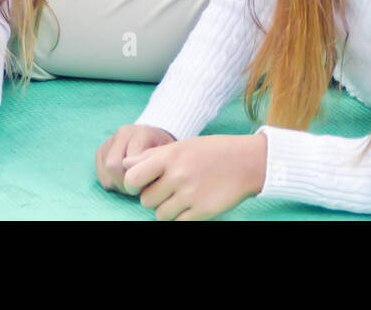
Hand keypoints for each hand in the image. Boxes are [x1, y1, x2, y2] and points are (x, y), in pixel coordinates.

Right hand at [95, 125, 176, 194]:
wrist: (153, 138)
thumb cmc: (162, 151)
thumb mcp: (167, 156)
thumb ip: (158, 166)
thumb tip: (147, 184)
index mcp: (141, 133)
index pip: (131, 160)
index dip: (138, 178)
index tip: (146, 186)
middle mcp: (122, 133)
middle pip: (113, 165)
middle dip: (124, 183)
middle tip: (136, 190)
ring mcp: (109, 141)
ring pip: (106, 172)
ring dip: (117, 185)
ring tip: (131, 185)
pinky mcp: (100, 151)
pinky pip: (100, 175)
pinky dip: (111, 183)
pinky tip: (123, 181)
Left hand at [122, 133, 267, 220]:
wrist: (245, 162)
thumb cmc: (210, 151)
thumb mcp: (180, 146)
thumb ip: (151, 156)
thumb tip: (125, 164)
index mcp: (169, 157)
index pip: (133, 178)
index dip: (132, 185)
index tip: (139, 185)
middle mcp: (177, 176)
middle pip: (146, 200)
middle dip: (152, 198)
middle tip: (166, 191)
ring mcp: (190, 195)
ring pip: (160, 214)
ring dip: (166, 209)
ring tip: (179, 198)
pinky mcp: (202, 211)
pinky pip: (178, 223)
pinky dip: (181, 218)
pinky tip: (189, 206)